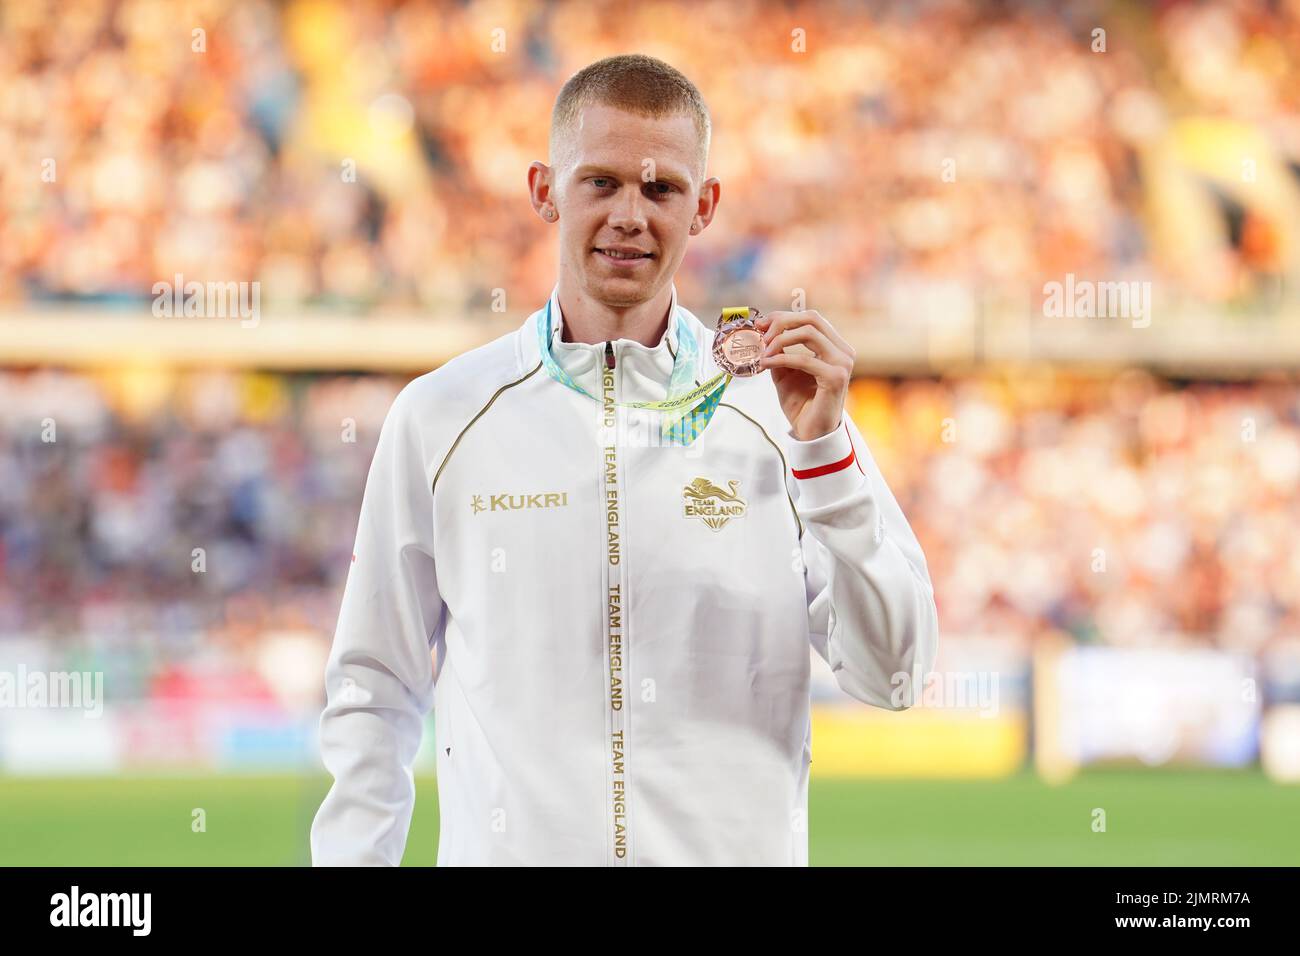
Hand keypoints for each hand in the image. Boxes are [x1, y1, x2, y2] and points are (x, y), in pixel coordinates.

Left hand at [756, 310, 855, 440]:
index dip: (784, 316)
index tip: (760, 324)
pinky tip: (766, 364)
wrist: (811, 433)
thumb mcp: (785, 371)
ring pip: (809, 332)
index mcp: (835, 347)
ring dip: (779, 339)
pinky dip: (781, 358)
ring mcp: (842, 363)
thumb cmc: (802, 404)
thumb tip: (763, 331)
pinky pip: (803, 359)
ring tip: (763, 353)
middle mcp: (843, 351)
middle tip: (760, 333)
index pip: (811, 318)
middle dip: (782, 322)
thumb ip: (779, 351)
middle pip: (812, 319)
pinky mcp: (835, 377)